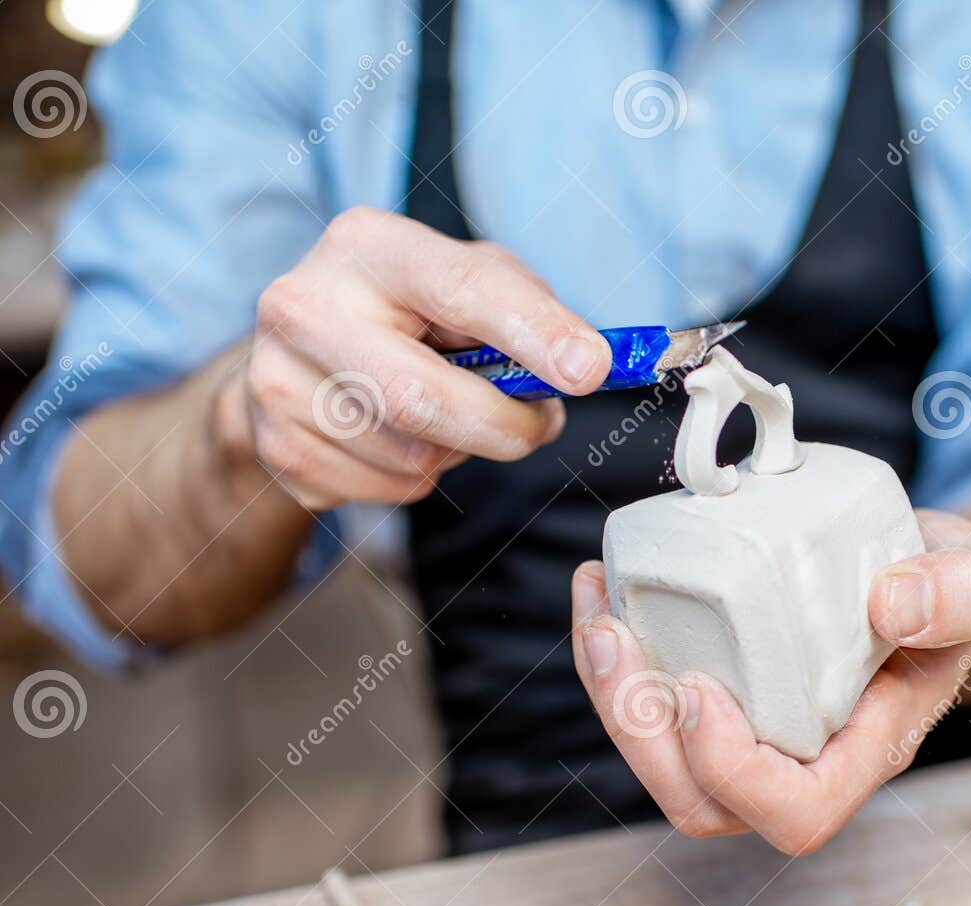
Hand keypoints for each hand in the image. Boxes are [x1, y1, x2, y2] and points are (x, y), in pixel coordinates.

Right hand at [219, 206, 612, 508]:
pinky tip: (403, 437)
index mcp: (367, 245)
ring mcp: (278, 381)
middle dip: (504, 426)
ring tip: (449, 414)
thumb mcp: (467, 278)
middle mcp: (305, 305)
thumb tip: (584, 366)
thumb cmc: (407, 309)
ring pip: (412, 457)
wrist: (301, 352)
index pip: (462, 289)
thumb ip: (528, 309)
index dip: (533, 333)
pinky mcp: (277, 447)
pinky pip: (386, 491)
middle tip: (539, 424)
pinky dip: (417, 478)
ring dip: (460, 452)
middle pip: (424, 398)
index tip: (590, 370)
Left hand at [571, 509, 970, 853]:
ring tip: (598, 611)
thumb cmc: (946, 585)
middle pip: (703, 803)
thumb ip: (957, 594)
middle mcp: (800, 760)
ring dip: (614, 697)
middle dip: (642, 735)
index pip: (794, 813)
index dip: (734, 772)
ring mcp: (754, 735)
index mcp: (865, 751)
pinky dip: (616, 658)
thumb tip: (892, 605)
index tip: (702, 688)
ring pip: (664, 763)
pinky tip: (603, 587)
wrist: (919, 569)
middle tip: (614, 637)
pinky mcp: (720, 696)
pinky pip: (652, 709)